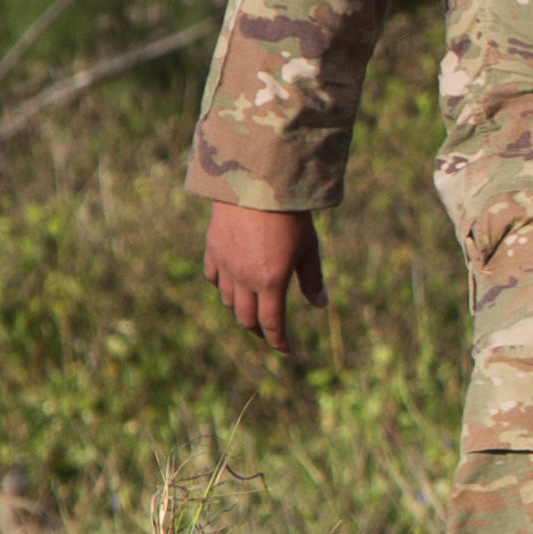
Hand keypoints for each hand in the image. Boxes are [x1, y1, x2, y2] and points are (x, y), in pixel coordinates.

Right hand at [203, 203, 326, 355]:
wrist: (255, 182)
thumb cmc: (290, 215)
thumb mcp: (309, 248)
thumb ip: (312, 279)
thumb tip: (320, 305)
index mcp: (270, 282)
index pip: (272, 324)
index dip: (279, 341)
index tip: (287, 351)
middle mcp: (243, 278)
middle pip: (246, 318)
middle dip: (259, 330)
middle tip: (270, 334)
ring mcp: (224, 265)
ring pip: (228, 300)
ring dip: (241, 309)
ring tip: (254, 309)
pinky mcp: (212, 249)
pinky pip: (213, 278)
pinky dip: (223, 288)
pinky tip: (232, 285)